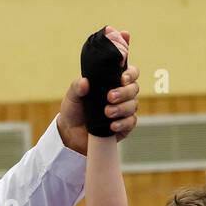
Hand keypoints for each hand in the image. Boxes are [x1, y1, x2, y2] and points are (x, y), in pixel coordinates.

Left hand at [59, 28, 138, 154]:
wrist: (70, 133)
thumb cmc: (74, 110)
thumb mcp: (72, 96)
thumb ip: (77, 87)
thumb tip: (84, 82)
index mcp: (113, 82)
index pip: (130, 73)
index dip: (130, 74)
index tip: (122, 78)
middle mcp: (122, 95)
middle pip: (134, 88)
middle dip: (124, 92)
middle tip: (110, 97)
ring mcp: (124, 110)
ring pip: (133, 105)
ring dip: (121, 108)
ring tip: (107, 112)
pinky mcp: (124, 126)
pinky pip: (131, 122)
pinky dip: (122, 123)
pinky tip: (112, 125)